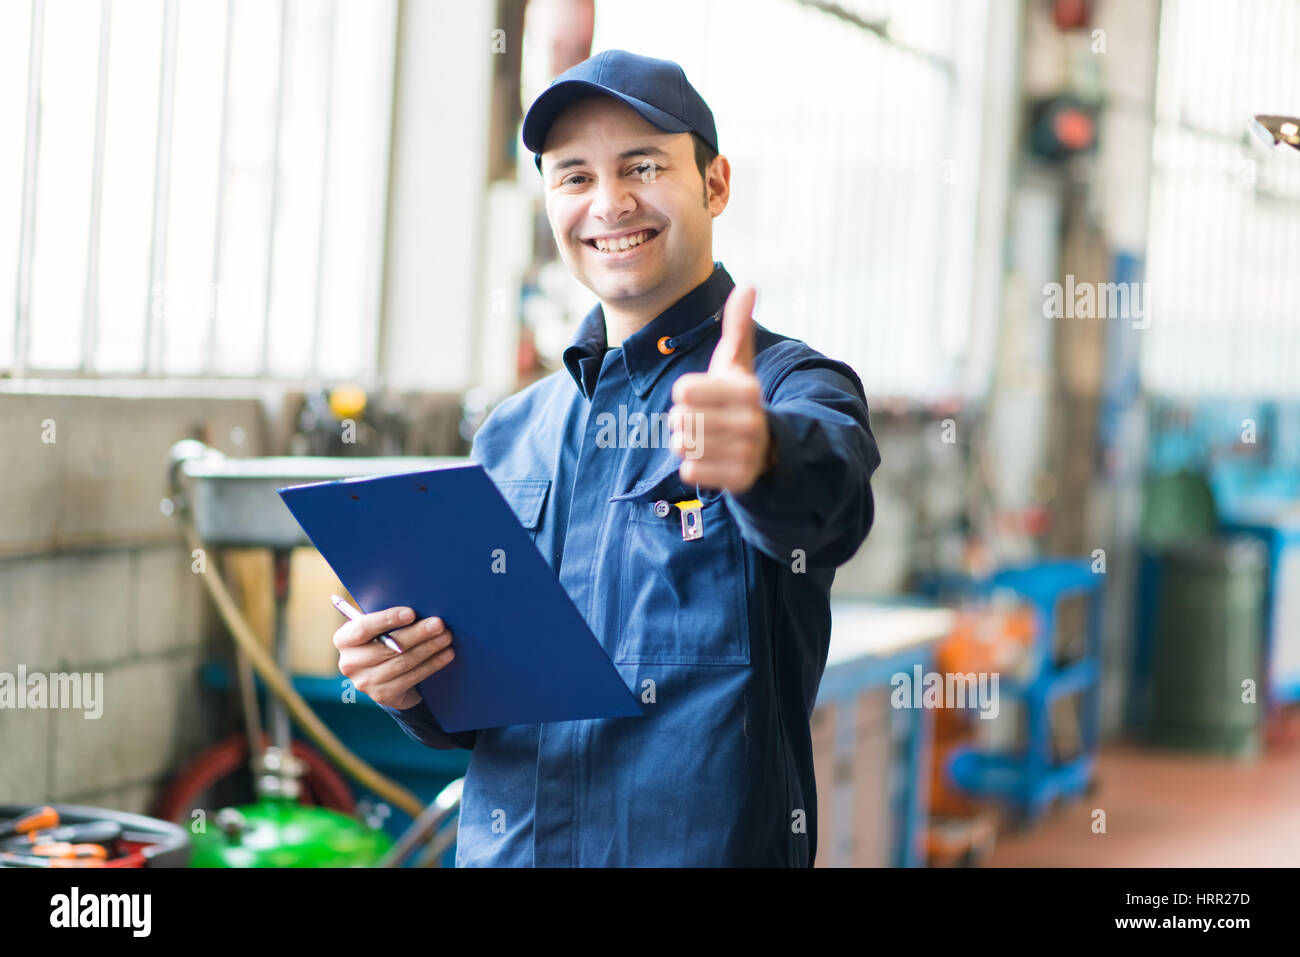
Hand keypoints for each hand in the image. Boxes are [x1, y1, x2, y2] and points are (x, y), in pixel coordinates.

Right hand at [334, 606, 455, 709]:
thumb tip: (419, 608)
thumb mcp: (380, 628)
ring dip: (428, 649)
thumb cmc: (385, 639)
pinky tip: (446, 655)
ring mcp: (365, 682)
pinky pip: (411, 678)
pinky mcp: (382, 695)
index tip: (411, 613)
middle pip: (388, 647)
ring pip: (402, 662)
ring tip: (446, 637)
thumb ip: (389, 619)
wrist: (385, 676)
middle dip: (417, 634)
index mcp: (344, 639)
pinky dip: (431, 665)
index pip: (363, 628)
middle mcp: (349, 663)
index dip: (387, 619)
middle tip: (439, 624)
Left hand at [668, 284, 772, 493]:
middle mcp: (749, 422)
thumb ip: (738, 327)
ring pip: (682, 445)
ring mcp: (746, 453)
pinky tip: (711, 459)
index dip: (687, 393)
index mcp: (746, 390)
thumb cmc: (739, 399)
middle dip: (685, 420)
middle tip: (706, 420)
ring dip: (687, 443)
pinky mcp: (739, 480)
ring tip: (708, 438)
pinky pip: (690, 471)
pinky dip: (694, 466)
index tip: (705, 396)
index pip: (682, 391)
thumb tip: (748, 285)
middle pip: (679, 420)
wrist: (768, 447)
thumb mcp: (739, 364)